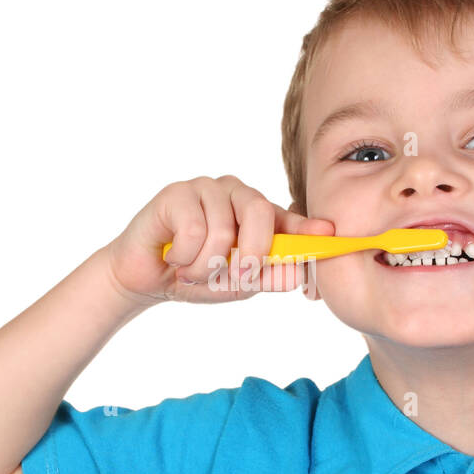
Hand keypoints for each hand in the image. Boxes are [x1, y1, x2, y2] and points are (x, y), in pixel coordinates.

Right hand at [102, 175, 334, 305]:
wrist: (146, 278)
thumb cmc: (195, 276)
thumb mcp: (236, 284)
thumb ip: (265, 276)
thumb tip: (296, 272)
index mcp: (256, 215)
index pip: (288, 218)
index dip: (307, 229)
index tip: (328, 235)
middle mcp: (235, 195)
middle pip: (260, 212)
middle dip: (253, 253)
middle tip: (236, 276)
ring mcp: (206, 189)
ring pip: (224, 228)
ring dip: (206, 266)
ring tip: (192, 271)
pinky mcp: (177, 193)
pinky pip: (194, 229)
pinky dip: (186, 257)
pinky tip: (175, 258)